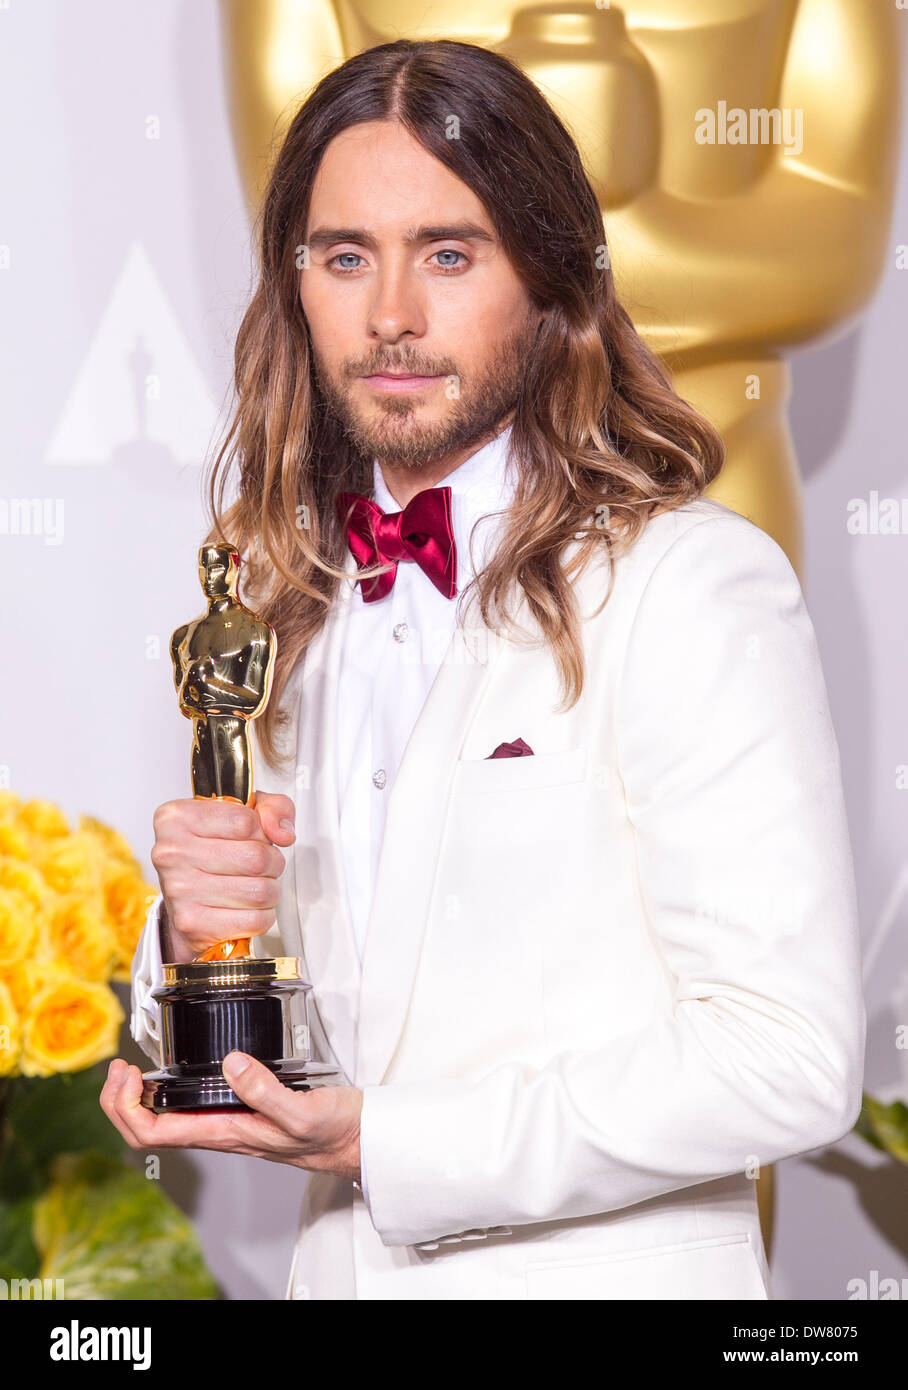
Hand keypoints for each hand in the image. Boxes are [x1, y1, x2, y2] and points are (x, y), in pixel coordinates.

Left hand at [100, 1054, 362, 1181]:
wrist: (358, 1140)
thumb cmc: (334, 1131)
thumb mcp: (303, 1109)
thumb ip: (266, 1091)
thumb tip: (232, 1064)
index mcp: (226, 1132)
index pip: (153, 1134)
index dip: (128, 1108)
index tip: (129, 1074)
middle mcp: (220, 1130)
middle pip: (147, 1131)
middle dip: (120, 1102)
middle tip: (120, 1067)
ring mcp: (227, 1122)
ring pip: (162, 1122)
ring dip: (136, 1098)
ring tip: (132, 1068)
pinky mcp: (239, 1109)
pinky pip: (186, 1109)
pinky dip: (164, 1091)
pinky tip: (170, 1072)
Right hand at [150, 792, 295, 962]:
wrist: (184, 901)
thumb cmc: (213, 852)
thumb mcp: (243, 814)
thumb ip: (273, 808)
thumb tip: (283, 833)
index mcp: (177, 817)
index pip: (245, 822)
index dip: (262, 832)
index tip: (253, 837)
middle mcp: (172, 852)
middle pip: (256, 858)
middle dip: (272, 863)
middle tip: (260, 865)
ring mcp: (179, 890)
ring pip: (260, 892)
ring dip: (268, 891)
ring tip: (252, 885)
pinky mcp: (192, 924)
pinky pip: (254, 920)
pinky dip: (261, 916)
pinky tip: (244, 908)